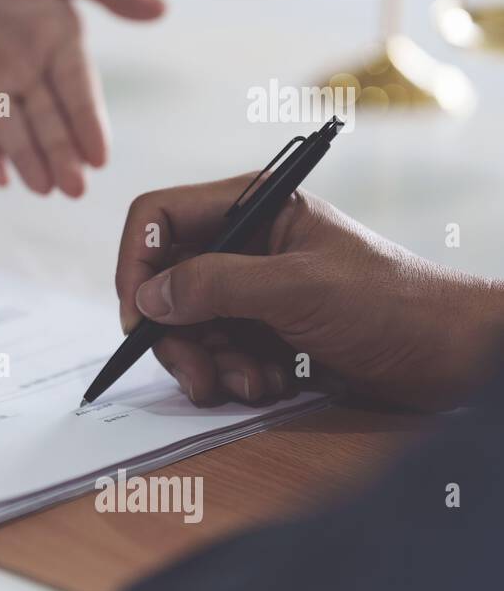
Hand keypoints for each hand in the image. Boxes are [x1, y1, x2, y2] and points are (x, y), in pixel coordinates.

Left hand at [0, 0, 163, 197]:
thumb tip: (161, 10)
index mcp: (59, 47)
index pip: (78, 91)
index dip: (88, 123)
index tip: (99, 157)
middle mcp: (29, 77)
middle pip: (48, 122)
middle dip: (61, 156)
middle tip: (75, 189)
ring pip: (11, 132)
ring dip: (27, 161)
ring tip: (44, 188)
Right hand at [115, 175, 503, 408]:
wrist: (452, 356)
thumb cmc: (393, 305)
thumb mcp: (299, 288)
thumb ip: (218, 285)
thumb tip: (149, 297)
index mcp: (253, 207)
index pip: (160, 218)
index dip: (138, 264)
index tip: (139, 318)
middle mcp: (244, 244)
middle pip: (165, 283)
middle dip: (177, 335)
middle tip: (198, 375)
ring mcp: (251, 290)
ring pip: (186, 326)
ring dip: (211, 364)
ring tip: (255, 384)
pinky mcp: (261, 331)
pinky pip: (216, 354)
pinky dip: (235, 377)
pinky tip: (274, 384)